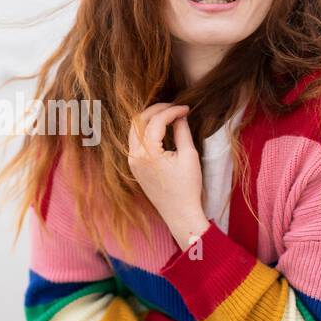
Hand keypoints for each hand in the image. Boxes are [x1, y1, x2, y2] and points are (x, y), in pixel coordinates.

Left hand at [127, 103, 209, 247]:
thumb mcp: (189, 156)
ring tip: (168, 115)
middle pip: (138, 121)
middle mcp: (134, 156)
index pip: (155, 121)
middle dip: (156, 110)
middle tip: (174, 107)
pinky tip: (161, 128)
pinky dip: (146, 130)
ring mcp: (132, 162)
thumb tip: (179, 116)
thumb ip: (182, 132)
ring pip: (134, 129)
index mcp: (148, 154)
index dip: (171, 111)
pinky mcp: (134, 166)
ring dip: (149, 119)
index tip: (186, 108)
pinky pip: (135, 141)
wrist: (179, 213)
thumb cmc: (187, 187)